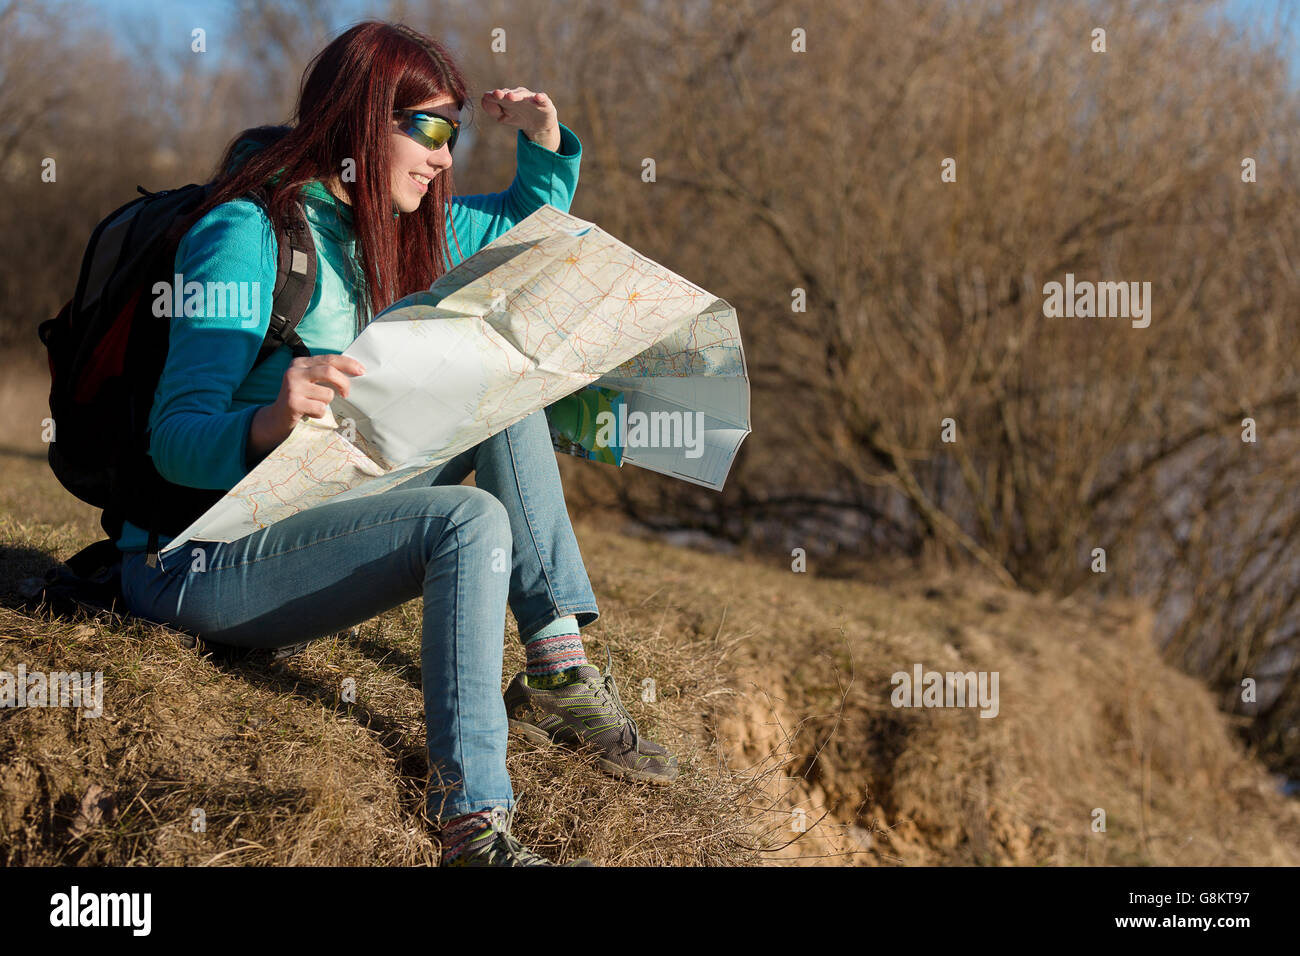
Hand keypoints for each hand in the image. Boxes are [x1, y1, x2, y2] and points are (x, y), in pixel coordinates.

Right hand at [249, 354, 365, 458]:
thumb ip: (325, 373)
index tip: (362, 371)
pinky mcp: (293, 403)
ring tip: (314, 405)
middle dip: (344, 383)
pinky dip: (319, 413)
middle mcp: (294, 371)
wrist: (277, 417)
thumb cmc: (301, 398)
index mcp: (300, 362)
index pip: (329, 358)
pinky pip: (320, 408)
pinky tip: (309, 413)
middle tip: (347, 394)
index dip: (348, 363)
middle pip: (329, 372)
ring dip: (326, 403)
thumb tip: (355, 372)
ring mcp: (292, 387)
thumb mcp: (310, 380)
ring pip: (327, 394)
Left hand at [481, 87, 558, 147]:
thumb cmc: (519, 117)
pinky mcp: (544, 103)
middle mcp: (518, 95)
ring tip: (510, 96)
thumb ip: (494, 111)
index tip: (486, 98)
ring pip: (523, 96)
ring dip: (517, 96)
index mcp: (507, 98)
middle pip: (509, 93)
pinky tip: (538, 97)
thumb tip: (484, 101)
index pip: (497, 95)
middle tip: (496, 94)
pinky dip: (540, 98)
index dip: (492, 97)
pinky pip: (542, 99)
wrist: (539, 124)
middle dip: (503, 94)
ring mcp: (531, 99)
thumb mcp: (505, 118)